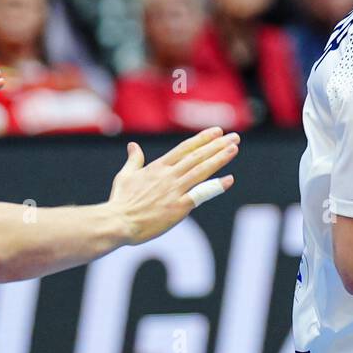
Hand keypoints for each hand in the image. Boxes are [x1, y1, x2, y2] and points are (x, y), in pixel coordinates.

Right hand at [108, 127, 239, 244]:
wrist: (118, 222)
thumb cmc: (120, 201)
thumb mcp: (125, 175)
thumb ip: (134, 160)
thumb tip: (133, 146)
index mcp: (158, 167)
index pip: (185, 148)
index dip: (202, 139)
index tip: (217, 131)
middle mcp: (169, 175)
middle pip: (197, 156)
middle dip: (217, 145)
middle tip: (235, 136)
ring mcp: (175, 190)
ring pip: (201, 170)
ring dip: (219, 158)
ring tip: (234, 148)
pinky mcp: (179, 207)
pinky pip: (201, 194)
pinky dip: (215, 186)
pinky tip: (229, 180)